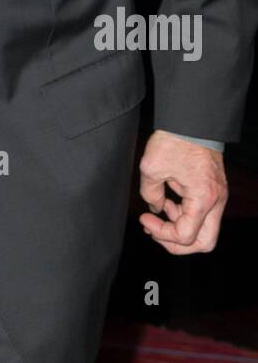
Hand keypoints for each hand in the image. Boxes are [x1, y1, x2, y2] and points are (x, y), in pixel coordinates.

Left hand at [138, 129, 227, 253]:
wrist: (192, 119)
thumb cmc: (175, 139)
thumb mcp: (152, 168)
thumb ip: (150, 194)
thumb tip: (154, 208)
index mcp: (203, 199)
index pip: (185, 235)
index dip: (161, 233)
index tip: (144, 219)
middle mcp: (216, 201)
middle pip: (204, 243)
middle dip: (177, 243)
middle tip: (155, 232)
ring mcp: (217, 196)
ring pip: (204, 230)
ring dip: (180, 228)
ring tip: (157, 215)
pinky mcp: (213, 190)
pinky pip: (202, 214)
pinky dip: (185, 215)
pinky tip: (168, 203)